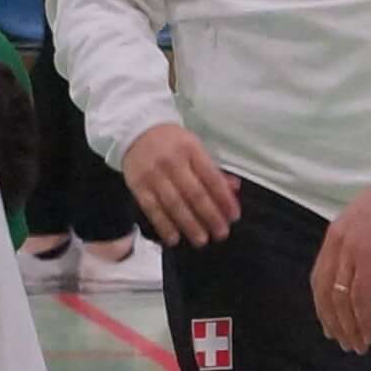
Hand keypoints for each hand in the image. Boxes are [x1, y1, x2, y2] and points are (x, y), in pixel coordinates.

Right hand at [121, 119, 241, 246]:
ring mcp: (153, 175)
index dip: (224, 199)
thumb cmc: (171, 142)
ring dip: (189, 225)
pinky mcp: (138, 186)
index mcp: (191, 149)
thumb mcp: (195, 147)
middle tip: (221, 233)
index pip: (212, 177)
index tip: (233, 216)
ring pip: (174, 204)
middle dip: (210, 216)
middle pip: (195, 194)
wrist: (136, 130)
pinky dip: (163, 225)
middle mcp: (172, 162)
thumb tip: (234, 189)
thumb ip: (213, 170)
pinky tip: (174, 238)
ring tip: (201, 240)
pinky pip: (152, 209)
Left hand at [310, 158, 370, 343]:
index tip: (331, 325)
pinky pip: (361, 297)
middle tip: (344, 343)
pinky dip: (364, 319)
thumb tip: (368, 265)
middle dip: (333, 322)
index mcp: (335, 234)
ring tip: (359, 345)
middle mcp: (337, 242)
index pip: (320, 277)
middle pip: (325, 292)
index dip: (323, 305)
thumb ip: (363, 242)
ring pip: (341, 299)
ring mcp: (352, 249)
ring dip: (350, 327)